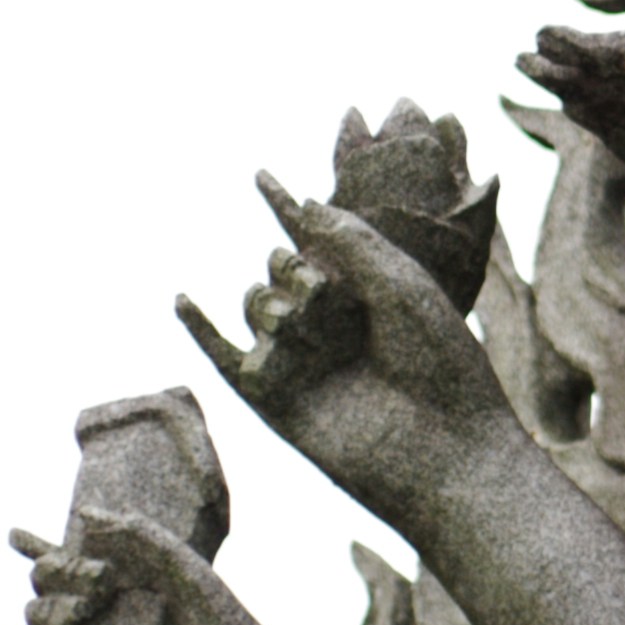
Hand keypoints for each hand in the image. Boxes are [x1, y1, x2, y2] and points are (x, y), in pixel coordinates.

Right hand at [0, 510, 312, 624]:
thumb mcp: (198, 586)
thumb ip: (149, 543)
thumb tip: (86, 514)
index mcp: (150, 607)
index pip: (87, 573)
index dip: (49, 554)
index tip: (14, 536)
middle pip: (60, 600)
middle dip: (55, 578)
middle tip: (83, 579)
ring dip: (42, 613)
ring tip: (67, 607)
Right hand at [177, 176, 520, 518]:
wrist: (441, 450)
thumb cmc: (440, 365)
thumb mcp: (402, 285)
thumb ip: (352, 240)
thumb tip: (307, 205)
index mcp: (368, 293)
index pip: (317, 242)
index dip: (287, 206)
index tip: (260, 174)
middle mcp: (332, 324)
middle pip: (282, 266)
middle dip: (299, 268)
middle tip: (333, 298)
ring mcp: (302, 358)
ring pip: (257, 301)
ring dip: (281, 305)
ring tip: (320, 332)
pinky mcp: (274, 398)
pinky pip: (224, 356)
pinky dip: (201, 328)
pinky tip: (183, 299)